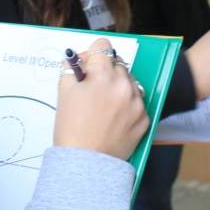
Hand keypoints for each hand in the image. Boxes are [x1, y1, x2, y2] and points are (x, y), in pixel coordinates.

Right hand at [54, 37, 148, 159]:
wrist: (85, 163)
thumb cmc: (72, 128)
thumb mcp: (64, 92)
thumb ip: (72, 69)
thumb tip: (78, 60)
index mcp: (102, 74)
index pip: (103, 46)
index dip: (94, 54)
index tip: (90, 63)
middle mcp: (123, 84)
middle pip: (118, 63)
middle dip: (107, 72)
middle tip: (94, 88)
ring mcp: (136, 101)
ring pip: (130, 82)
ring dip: (119, 87)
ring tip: (105, 105)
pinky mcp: (144, 118)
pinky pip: (137, 102)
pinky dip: (127, 105)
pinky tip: (114, 118)